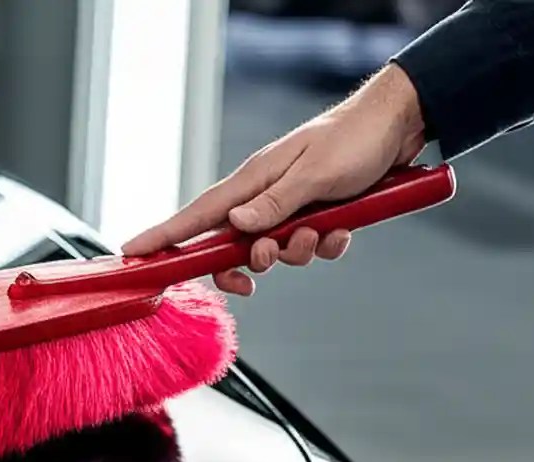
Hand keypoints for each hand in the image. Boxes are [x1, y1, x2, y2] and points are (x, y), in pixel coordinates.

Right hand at [122, 63, 427, 295]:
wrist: (399, 127)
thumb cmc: (354, 140)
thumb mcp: (315, 175)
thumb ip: (275, 204)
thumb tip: (236, 227)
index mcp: (253, 180)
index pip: (197, 214)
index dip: (164, 236)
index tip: (134, 253)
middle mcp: (265, 195)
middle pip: (232, 245)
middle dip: (251, 262)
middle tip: (270, 259)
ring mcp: (290, 206)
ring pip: (276, 251)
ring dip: (299, 251)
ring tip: (323, 229)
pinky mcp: (315, 214)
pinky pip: (309, 246)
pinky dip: (327, 244)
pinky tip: (344, 229)